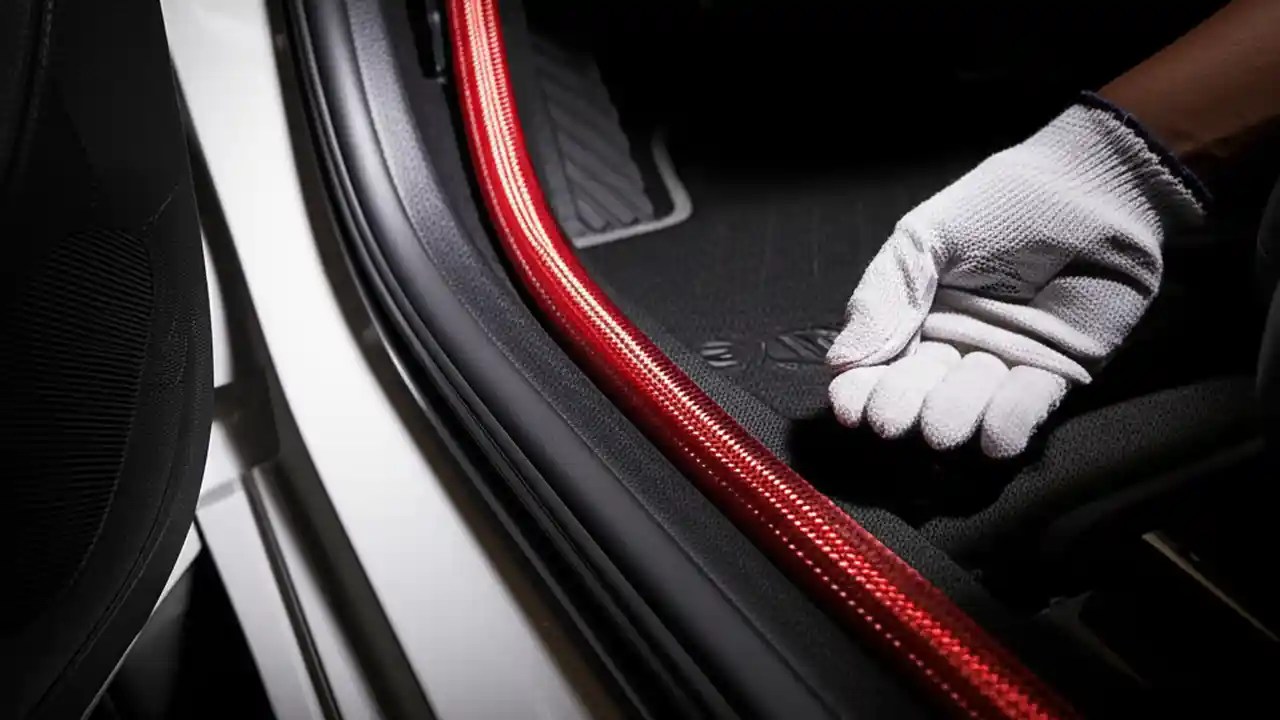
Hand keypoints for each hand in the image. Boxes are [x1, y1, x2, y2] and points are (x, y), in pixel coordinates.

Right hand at [827, 98, 1203, 457]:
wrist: (1092, 188)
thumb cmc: (1002, 204)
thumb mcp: (925, 237)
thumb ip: (883, 296)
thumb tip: (840, 362)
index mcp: (910, 320)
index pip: (872, 371)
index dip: (858, 394)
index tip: (851, 406)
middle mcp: (950, 351)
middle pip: (913, 403)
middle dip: (903, 410)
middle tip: (897, 417)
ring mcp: (1001, 367)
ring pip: (965, 415)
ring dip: (958, 411)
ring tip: (973, 371)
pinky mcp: (1055, 375)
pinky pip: (1023, 413)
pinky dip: (1005, 426)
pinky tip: (994, 434)